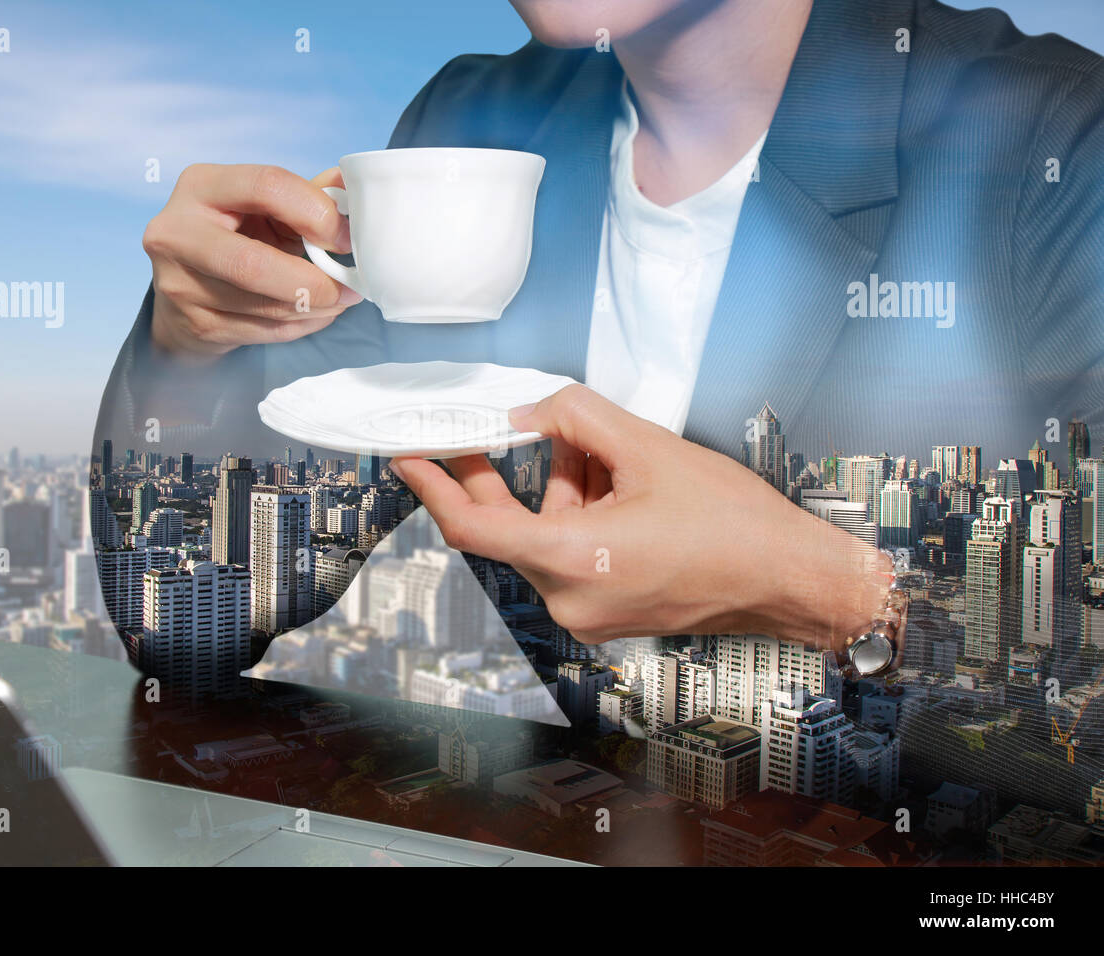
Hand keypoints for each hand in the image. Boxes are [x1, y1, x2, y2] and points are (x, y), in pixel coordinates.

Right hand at [142, 164, 361, 358]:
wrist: (185, 287)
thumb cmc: (235, 235)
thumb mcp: (263, 207)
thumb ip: (304, 195)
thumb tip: (350, 185)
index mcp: (200, 186)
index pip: (266, 186)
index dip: (315, 212)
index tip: (345, 237)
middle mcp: (178, 233)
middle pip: (253, 263)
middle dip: (311, 281)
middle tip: (349, 288)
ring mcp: (181, 284)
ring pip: (263, 305)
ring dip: (315, 307)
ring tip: (339, 300)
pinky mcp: (196, 324)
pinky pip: (263, 331)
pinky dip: (301, 325)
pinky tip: (316, 314)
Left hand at [389, 385, 891, 652]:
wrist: (791, 579)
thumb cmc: (736, 526)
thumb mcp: (650, 449)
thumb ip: (578, 419)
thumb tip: (530, 413)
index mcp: (574, 561)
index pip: (473, 527)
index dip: (434, 487)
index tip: (409, 458)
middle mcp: (571, 598)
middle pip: (511, 525)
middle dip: (502, 473)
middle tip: (482, 430)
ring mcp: (590, 610)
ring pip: (546, 534)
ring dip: (557, 485)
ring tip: (595, 444)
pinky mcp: (608, 609)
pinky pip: (572, 551)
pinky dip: (580, 511)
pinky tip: (611, 475)